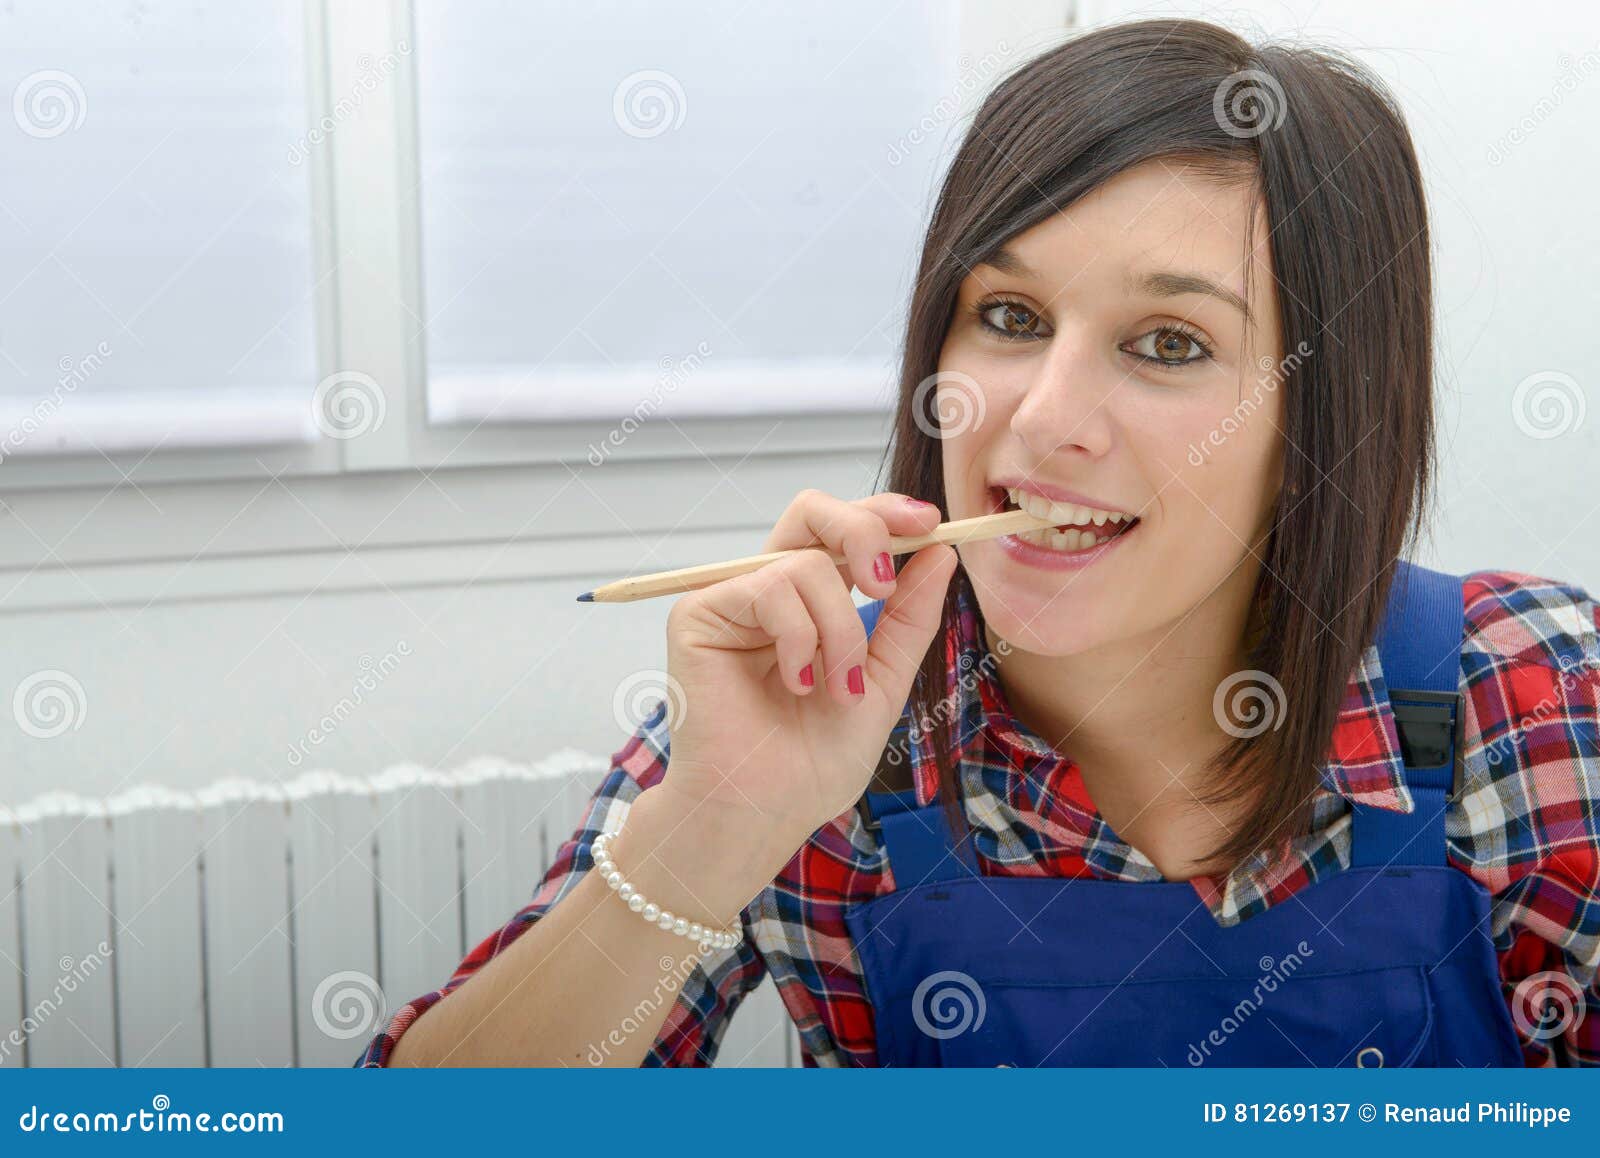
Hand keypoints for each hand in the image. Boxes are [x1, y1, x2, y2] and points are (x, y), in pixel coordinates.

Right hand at [657, 490, 957, 845]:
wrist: (764, 812)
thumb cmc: (812, 763)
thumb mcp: (883, 682)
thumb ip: (909, 618)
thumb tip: (941, 552)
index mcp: (810, 603)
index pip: (843, 532)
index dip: (884, 514)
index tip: (930, 524)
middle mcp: (768, 592)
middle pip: (813, 511)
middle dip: (864, 532)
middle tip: (885, 584)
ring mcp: (730, 601)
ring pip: (806, 564)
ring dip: (840, 630)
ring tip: (836, 689)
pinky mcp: (698, 614)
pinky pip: (770, 589)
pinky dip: (800, 640)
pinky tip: (795, 686)